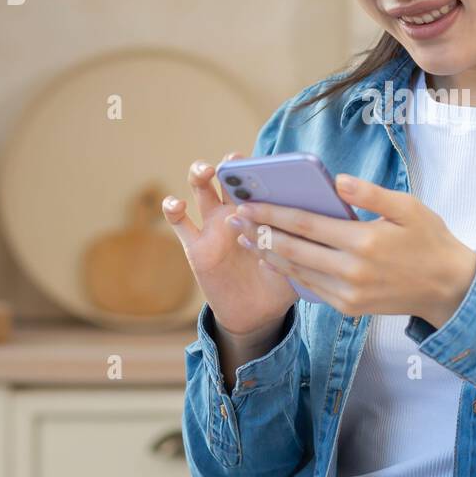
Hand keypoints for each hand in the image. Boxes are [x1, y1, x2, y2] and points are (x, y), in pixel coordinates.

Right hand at [161, 152, 298, 340]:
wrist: (257, 314)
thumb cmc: (280, 283)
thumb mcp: (295, 262)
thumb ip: (296, 243)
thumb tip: (303, 224)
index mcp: (261, 212)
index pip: (258, 181)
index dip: (260, 169)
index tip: (266, 165)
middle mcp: (236, 213)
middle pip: (227, 177)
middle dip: (229, 164)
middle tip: (233, 162)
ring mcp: (214, 228)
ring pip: (201, 190)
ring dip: (199, 173)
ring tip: (205, 172)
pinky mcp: (196, 247)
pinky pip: (179, 223)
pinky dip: (172, 208)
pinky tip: (177, 204)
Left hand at [227, 173, 475, 328]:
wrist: (449, 288)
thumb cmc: (430, 240)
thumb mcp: (409, 208)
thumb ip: (372, 194)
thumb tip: (339, 182)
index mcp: (364, 242)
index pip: (306, 224)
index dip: (273, 213)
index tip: (247, 203)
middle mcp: (352, 271)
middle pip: (293, 250)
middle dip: (260, 232)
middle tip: (234, 219)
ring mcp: (349, 294)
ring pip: (297, 272)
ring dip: (268, 254)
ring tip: (246, 238)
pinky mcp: (349, 308)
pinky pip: (311, 289)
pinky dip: (288, 274)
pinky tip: (274, 261)